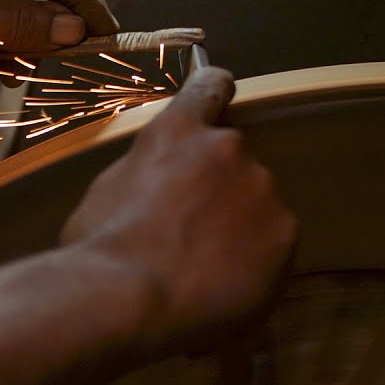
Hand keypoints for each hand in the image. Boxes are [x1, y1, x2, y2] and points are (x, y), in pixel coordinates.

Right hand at [61, 67, 296, 354]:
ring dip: (238, 229)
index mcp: (177, 131)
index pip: (210, 87)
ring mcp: (260, 189)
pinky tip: (223, 289)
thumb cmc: (100, 246)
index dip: (215, 96)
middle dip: (217, 191)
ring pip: (256, 206)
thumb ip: (146, 172)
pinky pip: (272, 248)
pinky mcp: (284, 234)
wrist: (128, 297)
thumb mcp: (108, 190)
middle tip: (190, 233)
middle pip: (233, 162)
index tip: (220, 105)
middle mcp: (227, 147)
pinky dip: (254, 265)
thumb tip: (157, 185)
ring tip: (204, 271)